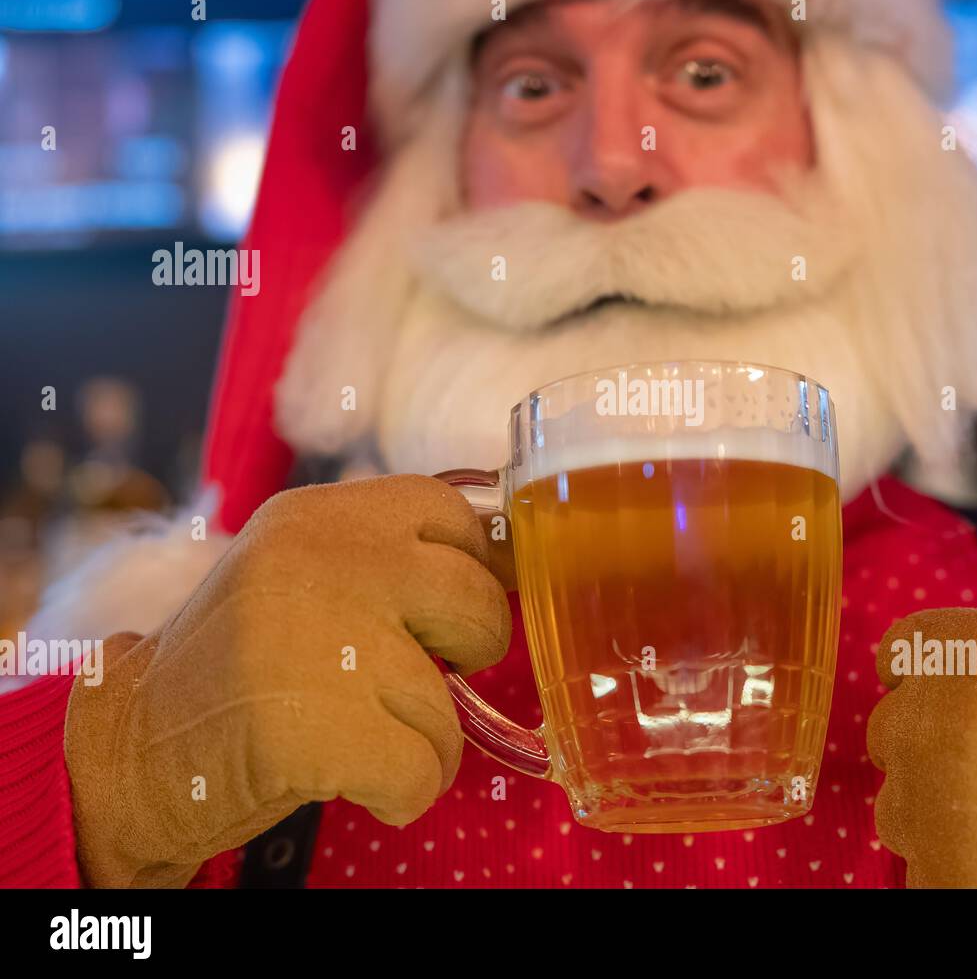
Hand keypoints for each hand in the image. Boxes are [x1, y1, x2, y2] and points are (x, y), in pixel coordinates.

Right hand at [64, 475, 512, 888]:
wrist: (131, 749)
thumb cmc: (242, 666)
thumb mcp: (303, 575)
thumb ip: (387, 559)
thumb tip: (512, 570)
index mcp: (322, 516)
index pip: (454, 514)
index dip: (469, 571)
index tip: (445, 615)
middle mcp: (324, 561)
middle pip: (476, 604)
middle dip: (469, 656)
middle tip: (414, 681)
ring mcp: (319, 642)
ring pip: (451, 707)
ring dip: (427, 741)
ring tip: (362, 740)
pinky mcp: (314, 729)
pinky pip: (424, 772)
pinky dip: (403, 793)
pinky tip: (355, 780)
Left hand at [866, 403, 976, 886]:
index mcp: (956, 653)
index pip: (906, 651)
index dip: (954, 669)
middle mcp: (922, 726)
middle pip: (900, 723)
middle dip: (947, 733)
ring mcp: (923, 808)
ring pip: (905, 792)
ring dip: (948, 796)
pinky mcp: (933, 873)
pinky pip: (919, 853)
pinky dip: (954, 854)